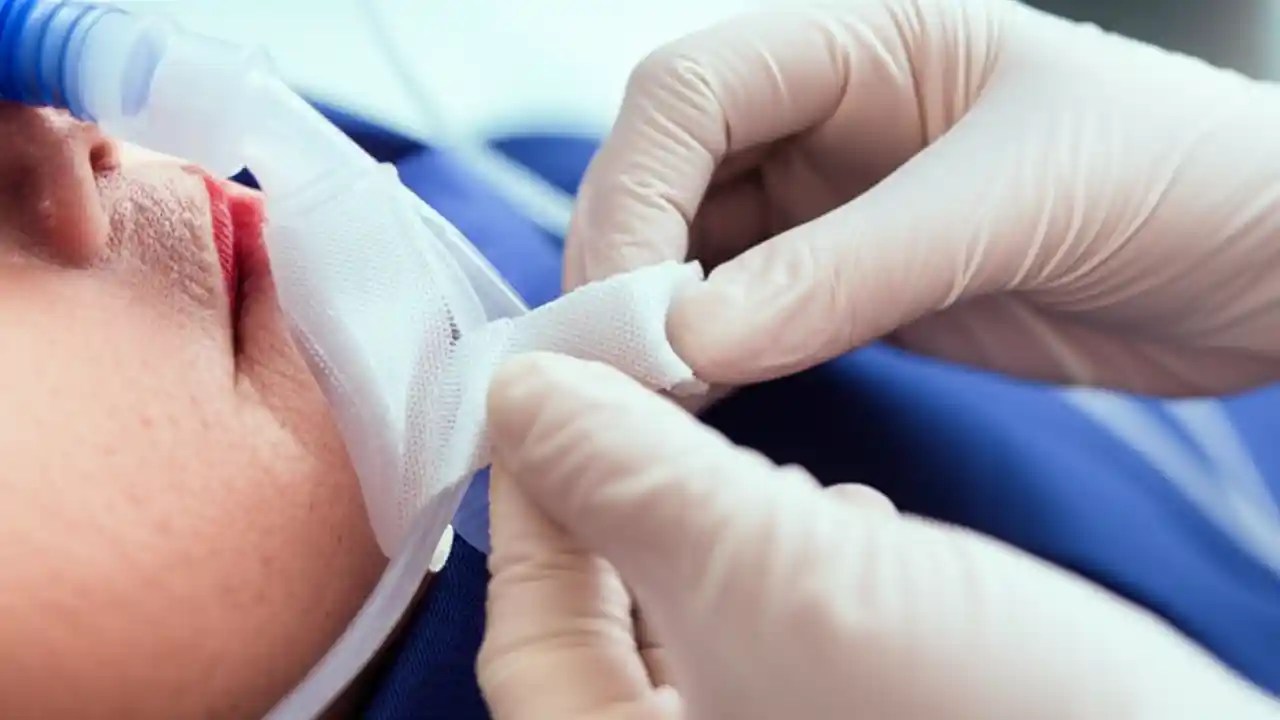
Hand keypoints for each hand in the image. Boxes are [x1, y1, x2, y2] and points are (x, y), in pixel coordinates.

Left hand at [476, 353, 1278, 719]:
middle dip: (636, 515)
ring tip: (778, 471)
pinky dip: (803, 576)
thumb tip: (525, 394)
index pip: (526, 638)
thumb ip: (634, 482)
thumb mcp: (778, 577)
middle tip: (655, 412)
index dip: (529, 503)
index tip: (546, 398)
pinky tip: (859, 529)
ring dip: (725, 535)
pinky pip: (784, 651)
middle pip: (605, 636)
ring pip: (701, 635)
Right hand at [565, 0, 1279, 395]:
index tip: (627, 307)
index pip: (691, 92)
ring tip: (653, 397)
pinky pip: (753, 314)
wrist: (1276, 266)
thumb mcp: (1017, 202)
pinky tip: (707, 399)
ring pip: (697, 249)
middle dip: (630, 265)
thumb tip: (692, 337)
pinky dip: (716, 356)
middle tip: (617, 367)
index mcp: (862, 40)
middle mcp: (832, 115)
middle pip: (671, 172)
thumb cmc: (1186, 176)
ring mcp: (840, 204)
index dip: (635, 192)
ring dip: (662, 319)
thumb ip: (850, 269)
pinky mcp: (858, 286)